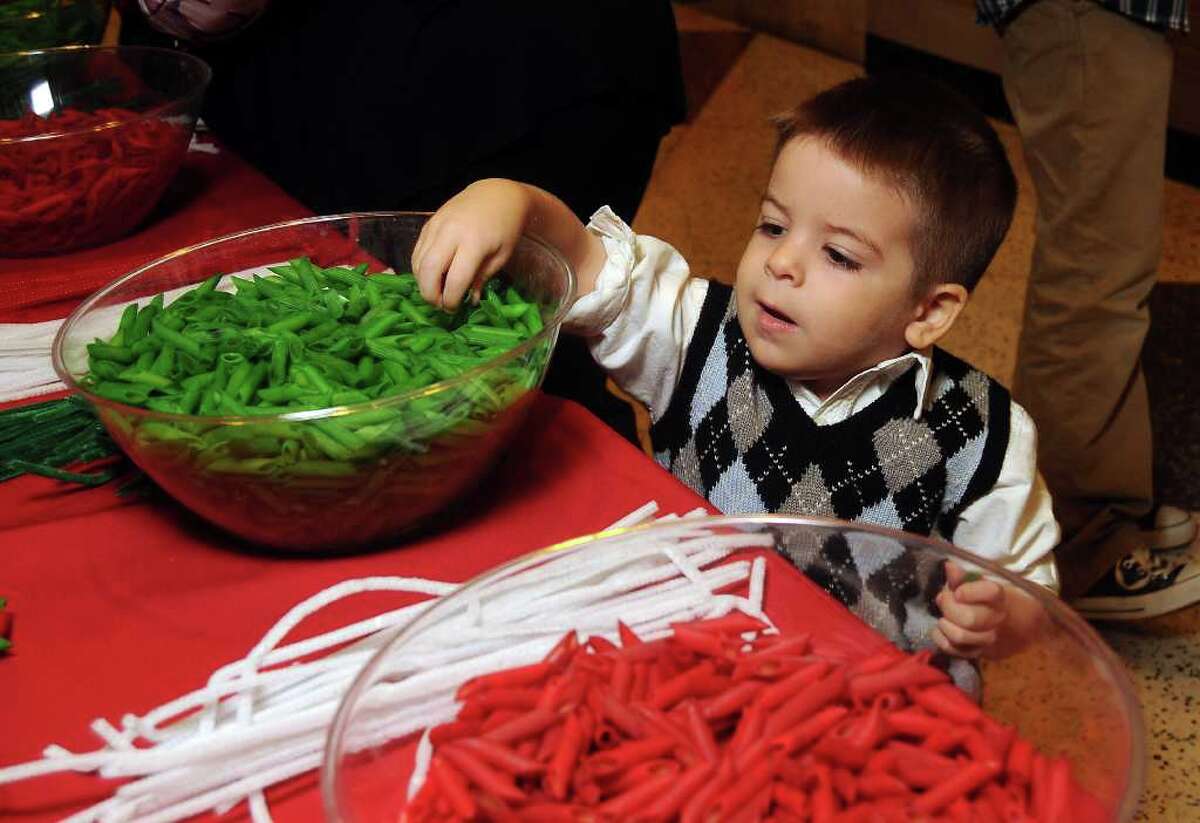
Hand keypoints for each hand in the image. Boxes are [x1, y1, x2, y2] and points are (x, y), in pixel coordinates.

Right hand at [412, 179, 532, 310]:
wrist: (497, 194)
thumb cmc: (505, 227)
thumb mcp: (502, 256)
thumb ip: (483, 277)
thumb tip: (470, 299)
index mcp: (474, 242)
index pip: (455, 279)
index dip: (451, 299)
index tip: (454, 308)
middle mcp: (451, 232)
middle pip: (429, 270)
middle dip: (430, 294)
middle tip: (439, 304)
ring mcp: (437, 225)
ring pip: (418, 261)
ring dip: (422, 282)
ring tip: (435, 291)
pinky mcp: (429, 222)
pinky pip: (417, 250)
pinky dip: (420, 267)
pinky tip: (430, 276)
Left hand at [931, 561, 1007, 658]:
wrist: (1002, 625)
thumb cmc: (982, 600)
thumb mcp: (974, 584)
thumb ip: (961, 577)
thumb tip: (949, 566)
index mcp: (999, 598)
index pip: (991, 593)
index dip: (971, 592)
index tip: (958, 592)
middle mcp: (996, 620)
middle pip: (970, 618)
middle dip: (949, 608)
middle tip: (946, 601)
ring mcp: (987, 640)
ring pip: (960, 636)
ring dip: (945, 625)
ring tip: (943, 617)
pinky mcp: (975, 653)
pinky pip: (953, 650)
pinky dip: (940, 638)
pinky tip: (940, 629)